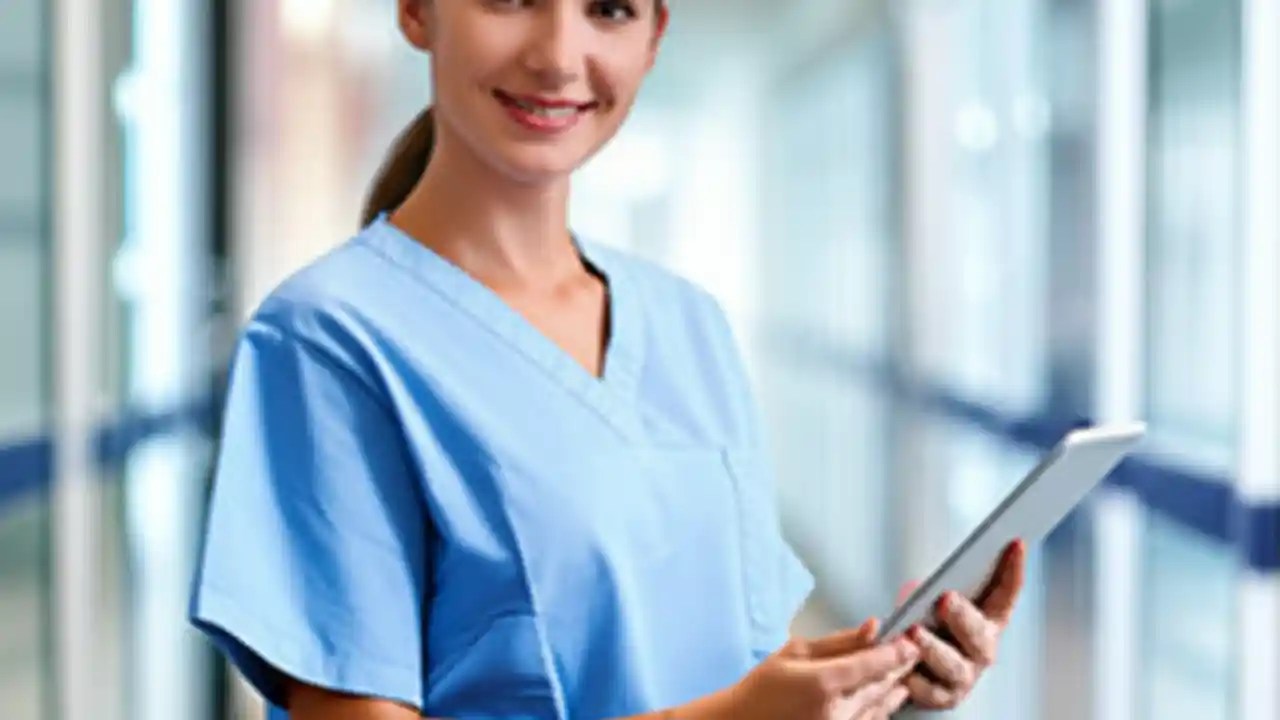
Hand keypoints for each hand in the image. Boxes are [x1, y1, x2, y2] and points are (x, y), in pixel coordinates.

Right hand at [729, 619, 919, 719]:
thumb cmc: (766, 685)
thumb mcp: (797, 652)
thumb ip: (839, 641)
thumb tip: (874, 627)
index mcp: (823, 684)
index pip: (872, 665)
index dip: (896, 652)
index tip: (910, 640)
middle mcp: (837, 712)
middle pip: (881, 686)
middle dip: (899, 668)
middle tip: (913, 651)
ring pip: (881, 708)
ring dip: (895, 689)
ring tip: (904, 672)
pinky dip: (883, 709)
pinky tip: (890, 696)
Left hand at [901, 539, 1026, 709]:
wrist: (903, 670)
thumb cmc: (921, 627)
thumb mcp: (925, 603)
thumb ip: (927, 594)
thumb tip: (915, 589)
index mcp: (985, 621)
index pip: (1005, 594)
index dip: (1013, 570)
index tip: (1015, 542)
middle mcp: (980, 650)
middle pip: (980, 635)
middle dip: (964, 615)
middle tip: (945, 598)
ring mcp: (964, 676)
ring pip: (954, 665)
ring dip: (934, 647)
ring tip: (914, 632)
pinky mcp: (942, 698)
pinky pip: (930, 691)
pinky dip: (916, 679)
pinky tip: (903, 670)